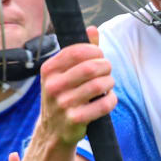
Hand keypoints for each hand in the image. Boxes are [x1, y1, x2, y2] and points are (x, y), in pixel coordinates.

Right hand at [38, 27, 116, 146]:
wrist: (53, 130)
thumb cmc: (62, 96)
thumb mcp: (64, 73)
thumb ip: (79, 51)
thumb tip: (92, 29)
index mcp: (49, 70)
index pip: (77, 52)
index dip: (95, 51)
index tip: (99, 56)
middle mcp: (53, 86)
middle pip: (90, 67)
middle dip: (105, 66)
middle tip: (107, 70)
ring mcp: (63, 104)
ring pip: (99, 85)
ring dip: (110, 83)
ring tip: (108, 84)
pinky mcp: (75, 120)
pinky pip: (104, 104)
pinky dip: (111, 99)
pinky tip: (108, 99)